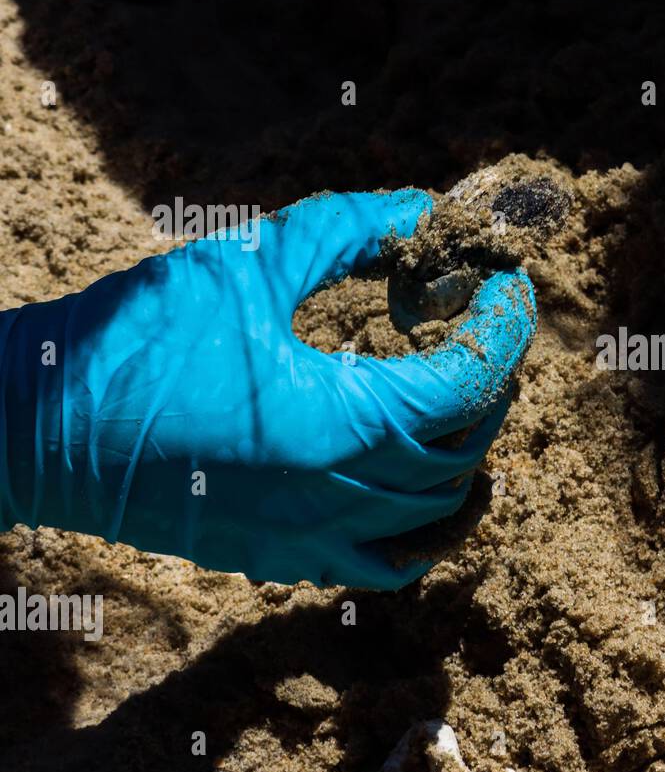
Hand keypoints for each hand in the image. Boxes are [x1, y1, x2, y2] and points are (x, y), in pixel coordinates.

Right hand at [0, 190, 536, 588]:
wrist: (33, 428)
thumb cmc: (133, 340)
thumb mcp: (244, 263)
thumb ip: (345, 231)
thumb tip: (421, 207)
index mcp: (339, 424)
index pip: (468, 382)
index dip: (504, 329)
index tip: (510, 284)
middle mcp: (340, 496)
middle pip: (464, 448)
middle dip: (492, 382)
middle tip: (483, 326)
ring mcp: (313, 538)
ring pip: (437, 514)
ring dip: (468, 452)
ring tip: (463, 396)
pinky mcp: (283, 557)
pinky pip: (387, 564)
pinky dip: (426, 530)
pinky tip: (426, 489)